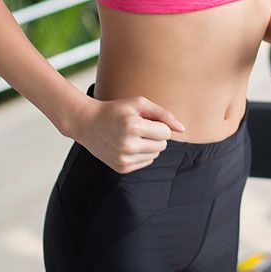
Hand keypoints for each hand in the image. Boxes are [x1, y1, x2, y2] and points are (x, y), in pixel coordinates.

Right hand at [70, 94, 184, 172]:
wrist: (87, 123)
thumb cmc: (116, 110)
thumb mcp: (139, 103)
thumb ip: (164, 114)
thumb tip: (183, 129)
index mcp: (133, 126)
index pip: (166, 133)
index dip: (160, 125)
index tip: (146, 120)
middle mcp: (128, 145)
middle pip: (162, 145)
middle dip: (156, 135)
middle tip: (138, 128)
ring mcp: (123, 158)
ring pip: (156, 154)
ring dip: (150, 145)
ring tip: (133, 136)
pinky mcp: (121, 167)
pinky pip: (147, 162)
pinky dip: (142, 153)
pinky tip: (128, 145)